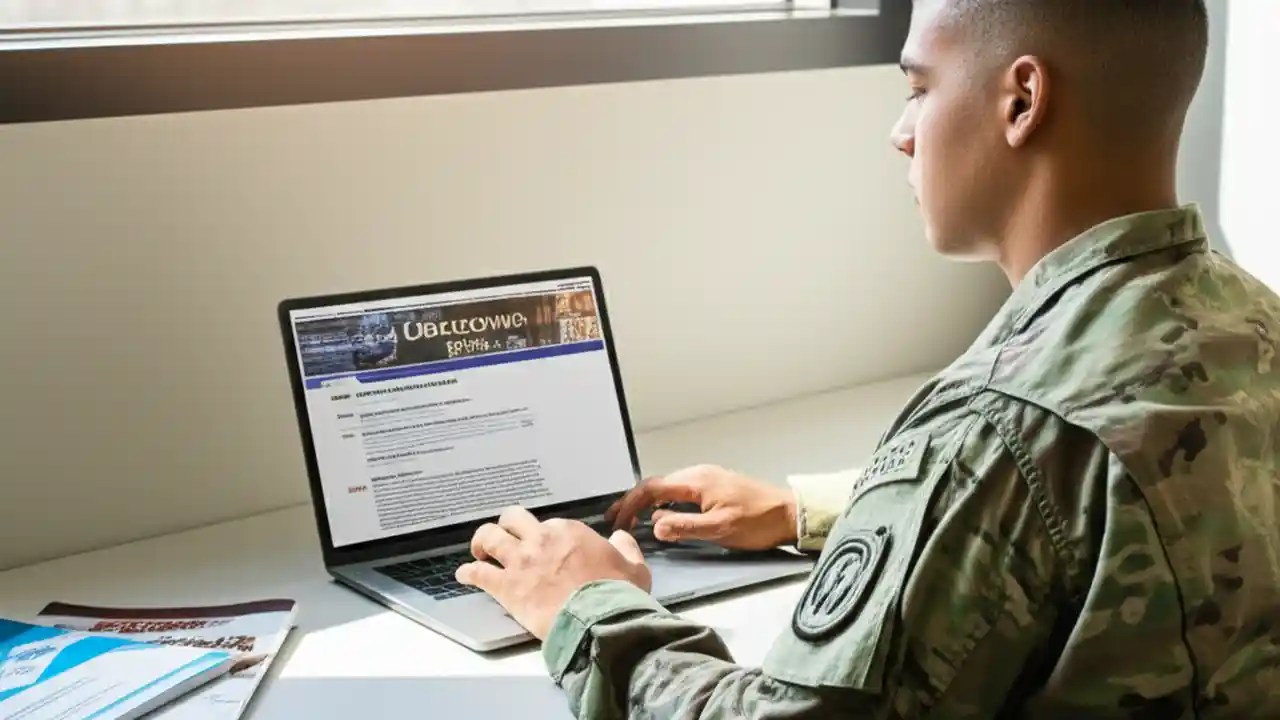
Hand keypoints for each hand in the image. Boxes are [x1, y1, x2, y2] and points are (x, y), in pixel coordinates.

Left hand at [455, 506, 650, 639]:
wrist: (598, 620)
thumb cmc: (617, 594)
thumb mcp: (635, 567)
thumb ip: (626, 548)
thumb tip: (621, 538)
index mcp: (569, 532)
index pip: (549, 524)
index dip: (545, 535)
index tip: (545, 546)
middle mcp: (540, 540)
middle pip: (512, 519)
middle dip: (506, 525)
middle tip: (504, 536)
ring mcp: (521, 562)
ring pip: (489, 538)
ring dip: (481, 542)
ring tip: (479, 551)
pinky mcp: (506, 586)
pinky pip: (478, 573)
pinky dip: (468, 573)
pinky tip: (463, 575)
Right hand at [606, 465, 797, 549]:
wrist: (789, 513)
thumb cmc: (758, 521)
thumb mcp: (719, 529)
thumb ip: (684, 527)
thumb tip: (655, 525)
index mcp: (696, 481)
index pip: (651, 488)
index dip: (629, 505)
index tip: (617, 521)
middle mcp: (698, 474)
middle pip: (655, 485)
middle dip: (632, 502)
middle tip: (615, 520)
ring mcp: (706, 478)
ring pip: (667, 487)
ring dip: (647, 502)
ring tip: (632, 519)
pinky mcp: (714, 486)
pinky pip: (680, 491)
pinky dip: (664, 502)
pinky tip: (662, 515)